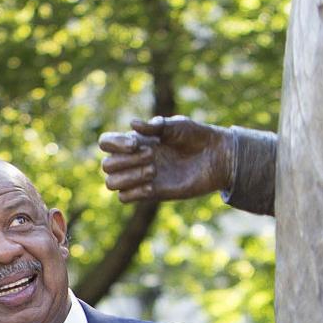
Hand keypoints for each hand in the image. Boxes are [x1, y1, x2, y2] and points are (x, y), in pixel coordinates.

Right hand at [99, 116, 236, 202]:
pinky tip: (153, 185)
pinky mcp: (151, 193)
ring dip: (128, 177)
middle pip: (107, 165)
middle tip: (153, 156)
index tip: (136, 143)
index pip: (106, 143)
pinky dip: (134, 192)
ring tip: (153, 171)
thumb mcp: (176, 125)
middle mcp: (134, 159)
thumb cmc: (196, 136)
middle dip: (126, 160)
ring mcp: (140, 178)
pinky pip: (125, 198)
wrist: (216, 157)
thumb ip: (154, 125)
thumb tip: (131, 124)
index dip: (114, 144)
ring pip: (111, 183)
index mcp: (136, 140)